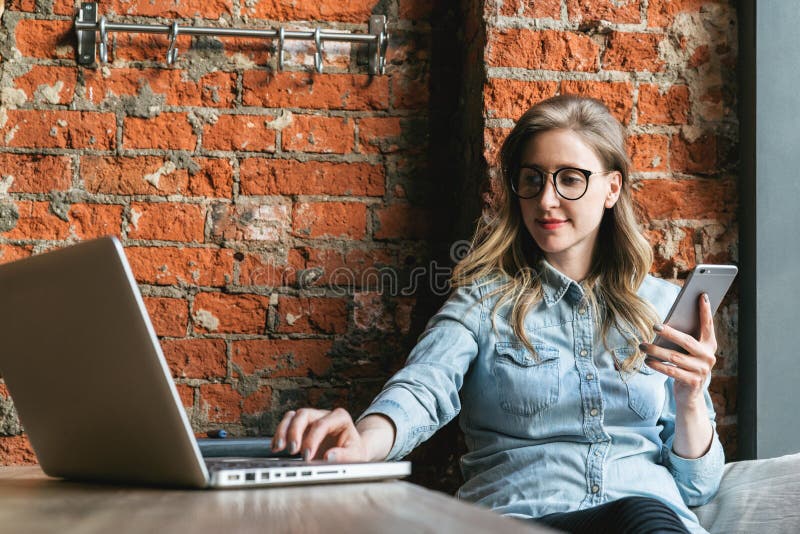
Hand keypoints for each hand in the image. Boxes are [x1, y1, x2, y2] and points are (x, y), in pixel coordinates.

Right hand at [271, 407, 369, 461]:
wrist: (351, 450)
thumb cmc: (354, 451)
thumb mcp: (356, 455)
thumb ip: (345, 456)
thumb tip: (329, 456)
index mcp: (340, 417)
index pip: (322, 424)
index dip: (312, 439)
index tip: (307, 456)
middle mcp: (323, 415)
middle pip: (304, 414)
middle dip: (295, 431)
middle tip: (292, 450)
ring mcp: (311, 419)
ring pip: (293, 416)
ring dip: (283, 431)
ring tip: (278, 448)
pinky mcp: (302, 426)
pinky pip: (287, 424)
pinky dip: (279, 435)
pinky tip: (276, 448)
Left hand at [639, 293, 717, 407]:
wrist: (690, 394)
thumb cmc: (685, 365)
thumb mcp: (688, 352)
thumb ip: (683, 339)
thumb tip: (665, 325)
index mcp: (710, 345)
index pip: (708, 325)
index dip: (705, 311)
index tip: (701, 296)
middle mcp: (708, 357)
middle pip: (687, 341)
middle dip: (670, 332)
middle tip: (654, 326)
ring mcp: (702, 370)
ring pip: (675, 357)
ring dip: (656, 350)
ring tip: (642, 345)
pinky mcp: (693, 382)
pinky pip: (671, 371)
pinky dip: (658, 365)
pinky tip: (647, 360)